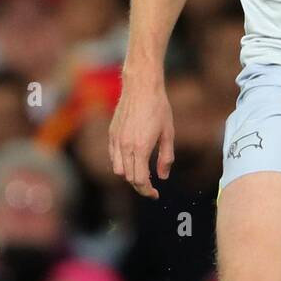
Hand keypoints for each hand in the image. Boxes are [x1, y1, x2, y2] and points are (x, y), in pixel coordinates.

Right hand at [109, 73, 173, 198]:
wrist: (141, 86)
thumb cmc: (158, 107)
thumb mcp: (168, 133)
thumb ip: (166, 157)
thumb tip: (163, 177)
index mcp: (141, 148)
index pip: (140, 180)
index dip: (148, 191)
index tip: (156, 194)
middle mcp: (125, 146)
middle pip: (129, 178)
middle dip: (140, 187)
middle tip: (151, 188)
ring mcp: (116, 140)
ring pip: (118, 170)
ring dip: (130, 177)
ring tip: (142, 176)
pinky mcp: (111, 134)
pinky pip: (113, 157)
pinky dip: (121, 165)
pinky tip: (132, 162)